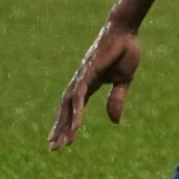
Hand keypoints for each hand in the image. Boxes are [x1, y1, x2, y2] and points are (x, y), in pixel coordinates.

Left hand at [49, 20, 141, 149]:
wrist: (126, 31)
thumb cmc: (125, 52)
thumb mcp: (123, 81)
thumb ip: (116, 100)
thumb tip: (114, 122)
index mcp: (89, 84)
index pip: (75, 108)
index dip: (69, 124)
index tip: (64, 140)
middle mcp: (80, 82)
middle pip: (66, 110)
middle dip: (60, 128)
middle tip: (53, 147)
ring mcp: (82, 77)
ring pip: (68, 106)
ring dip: (65, 124)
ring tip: (60, 142)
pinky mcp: (87, 73)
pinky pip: (79, 97)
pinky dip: (76, 112)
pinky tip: (76, 126)